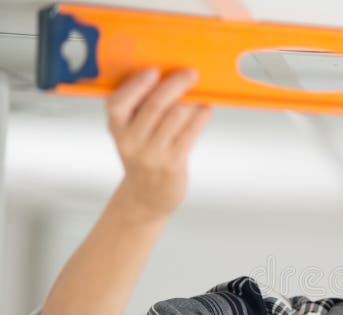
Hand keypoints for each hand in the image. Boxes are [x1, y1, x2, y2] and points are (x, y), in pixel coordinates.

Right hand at [106, 67, 212, 220]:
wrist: (146, 196)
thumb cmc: (142, 156)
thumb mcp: (130, 133)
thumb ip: (140, 108)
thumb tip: (168, 77)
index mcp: (116, 128)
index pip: (118, 102)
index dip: (136, 84)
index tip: (154, 70)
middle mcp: (131, 141)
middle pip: (155, 105)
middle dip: (176, 85)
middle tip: (190, 74)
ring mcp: (152, 154)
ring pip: (176, 116)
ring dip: (191, 101)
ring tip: (199, 94)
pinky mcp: (172, 164)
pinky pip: (190, 133)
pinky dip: (201, 117)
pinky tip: (205, 110)